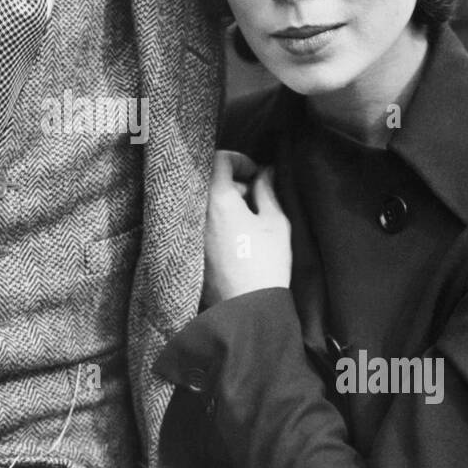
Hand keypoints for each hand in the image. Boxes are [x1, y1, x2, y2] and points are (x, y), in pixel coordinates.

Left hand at [202, 150, 291, 306]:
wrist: (247, 307)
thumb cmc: (265, 263)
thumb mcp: (275, 222)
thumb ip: (267, 191)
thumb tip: (265, 173)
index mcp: (218, 200)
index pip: (218, 159)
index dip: (239, 160)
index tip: (255, 174)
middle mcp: (197, 212)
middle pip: (211, 181)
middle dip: (235, 184)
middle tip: (257, 201)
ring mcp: (192, 232)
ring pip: (207, 203)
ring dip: (227, 204)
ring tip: (250, 224)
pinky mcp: (191, 249)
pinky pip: (202, 223)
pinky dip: (218, 222)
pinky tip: (238, 240)